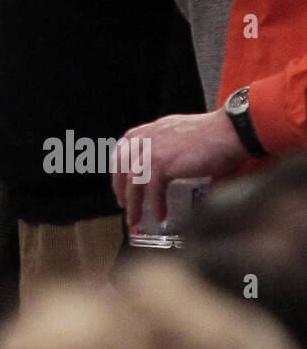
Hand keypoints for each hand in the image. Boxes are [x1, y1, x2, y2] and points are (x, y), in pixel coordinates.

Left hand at [113, 108, 245, 226]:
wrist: (230, 132)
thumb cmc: (216, 135)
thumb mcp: (184, 136)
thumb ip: (173, 148)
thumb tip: (174, 170)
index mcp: (152, 129)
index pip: (124, 146)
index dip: (119, 165)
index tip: (120, 180)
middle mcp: (148, 137)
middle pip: (121, 164)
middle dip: (120, 187)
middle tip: (124, 204)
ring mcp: (153, 149)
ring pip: (133, 180)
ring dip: (133, 203)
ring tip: (135, 219)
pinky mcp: (163, 163)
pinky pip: (152, 189)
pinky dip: (156, 205)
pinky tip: (160, 215)